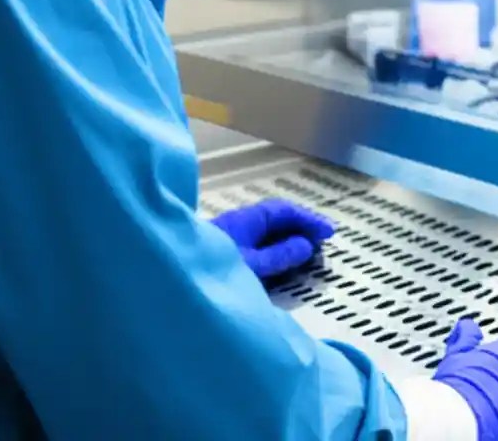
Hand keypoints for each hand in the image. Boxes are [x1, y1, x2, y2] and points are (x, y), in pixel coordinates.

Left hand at [211, 199, 334, 278]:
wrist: (168, 285)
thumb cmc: (207, 270)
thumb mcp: (250, 265)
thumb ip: (278, 256)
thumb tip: (305, 245)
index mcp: (245, 221)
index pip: (282, 212)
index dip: (308, 220)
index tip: (329, 232)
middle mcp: (238, 226)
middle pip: (275, 220)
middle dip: (301, 228)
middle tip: (324, 243)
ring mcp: (231, 240)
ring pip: (266, 233)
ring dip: (289, 240)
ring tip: (309, 253)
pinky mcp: (225, 256)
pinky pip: (258, 246)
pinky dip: (276, 250)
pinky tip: (282, 264)